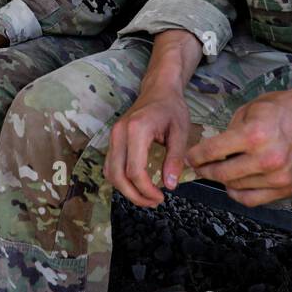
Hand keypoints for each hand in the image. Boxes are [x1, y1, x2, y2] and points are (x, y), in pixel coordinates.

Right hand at [105, 88, 192, 208]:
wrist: (159, 89)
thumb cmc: (172, 108)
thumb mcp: (181, 132)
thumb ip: (175, 158)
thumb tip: (170, 185)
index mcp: (137, 130)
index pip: (134, 170)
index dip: (146, 190)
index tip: (161, 197)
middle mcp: (119, 133)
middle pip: (117, 175)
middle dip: (134, 195)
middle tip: (154, 202)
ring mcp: (113, 135)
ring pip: (110, 172)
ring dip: (125, 190)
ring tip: (146, 197)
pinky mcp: (113, 139)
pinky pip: (110, 165)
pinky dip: (120, 180)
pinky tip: (136, 185)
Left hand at [186, 89, 291, 206]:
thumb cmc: (283, 108)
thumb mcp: (249, 109)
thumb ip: (229, 131)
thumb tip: (213, 150)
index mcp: (254, 135)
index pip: (213, 152)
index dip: (196, 156)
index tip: (190, 157)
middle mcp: (266, 159)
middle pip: (221, 174)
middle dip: (204, 170)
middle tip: (199, 167)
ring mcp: (278, 177)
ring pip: (235, 188)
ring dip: (222, 181)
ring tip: (218, 172)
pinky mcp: (287, 188)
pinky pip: (254, 200)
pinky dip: (239, 194)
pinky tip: (234, 184)